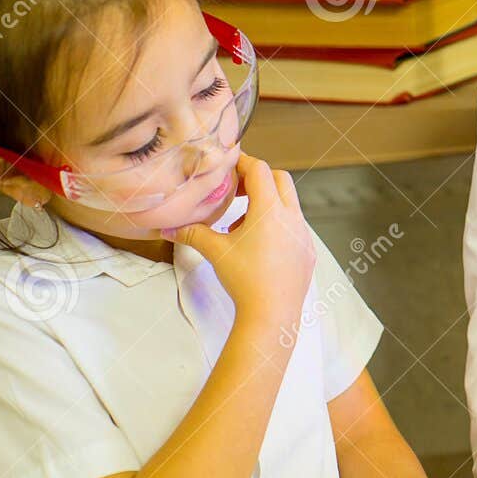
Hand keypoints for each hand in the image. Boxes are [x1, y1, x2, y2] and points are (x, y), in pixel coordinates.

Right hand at [163, 152, 315, 326]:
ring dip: (268, 204)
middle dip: (259, 179)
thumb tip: (169, 228)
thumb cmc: (246, 280)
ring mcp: (303, 234)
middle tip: (237, 190)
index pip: (260, 170)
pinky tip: (260, 244)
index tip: (229, 166)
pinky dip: (278, 224)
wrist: (272, 313)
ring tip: (243, 224)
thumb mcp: (216, 251)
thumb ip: (192, 233)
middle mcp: (292, 218)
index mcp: (270, 211)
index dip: (243, 163)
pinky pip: (295, 226)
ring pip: (289, 204)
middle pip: (280, 180)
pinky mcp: (307, 250)